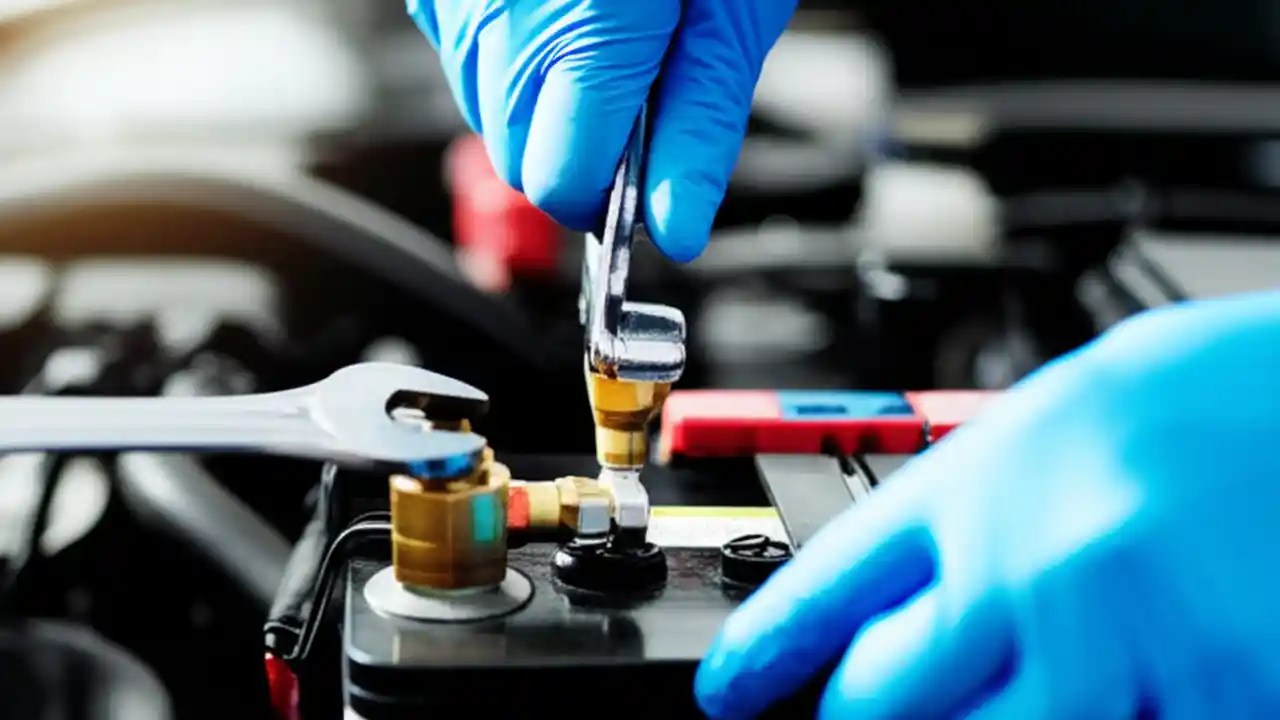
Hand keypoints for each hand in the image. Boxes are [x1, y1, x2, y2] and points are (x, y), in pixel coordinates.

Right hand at [407, 0, 796, 261]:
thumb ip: (701, 122)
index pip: (556, 178)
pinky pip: (459, 45)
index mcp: (584, 23)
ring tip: (602, 21)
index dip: (603, 191)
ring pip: (483, 101)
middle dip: (573, 142)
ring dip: (538, 92)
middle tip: (634, 85)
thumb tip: (675, 223)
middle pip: (513, 148)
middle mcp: (499, 4)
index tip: (636, 178)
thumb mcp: (735, 6)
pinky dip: (507, 44)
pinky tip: (556, 0)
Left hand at [696, 290, 1279, 718]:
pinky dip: (1107, 717)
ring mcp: (1116, 651)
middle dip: (868, 711)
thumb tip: (923, 600)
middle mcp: (1028, 570)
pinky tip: (1130, 673)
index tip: (728, 695)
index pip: (825, 593)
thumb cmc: (1215, 397)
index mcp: (980, 482)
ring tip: (1049, 662)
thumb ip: (979, 518)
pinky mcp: (1212, 699)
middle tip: (884, 695)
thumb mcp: (1060, 426)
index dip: (762, 657)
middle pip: (878, 702)